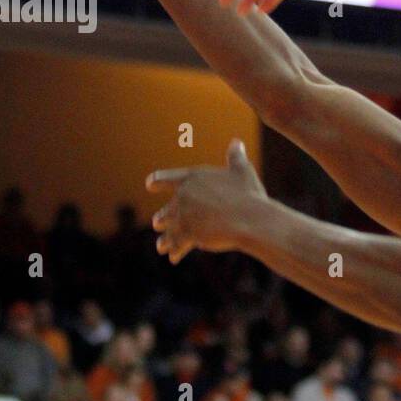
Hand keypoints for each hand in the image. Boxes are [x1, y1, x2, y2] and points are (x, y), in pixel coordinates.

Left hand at [146, 139, 269, 263]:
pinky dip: (175, 252)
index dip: (157, 181)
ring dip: (165, 239)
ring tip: (162, 246)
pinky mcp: (188, 235)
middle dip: (163, 218)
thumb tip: (236, 142)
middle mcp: (183, 196)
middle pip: (167, 210)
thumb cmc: (248, 194)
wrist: (251, 219)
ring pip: (169, 230)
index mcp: (193, 177)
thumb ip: (235, 157)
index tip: (150, 185)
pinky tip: (174, 258)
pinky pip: (177, 245)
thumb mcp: (242, 171)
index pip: (165, 178)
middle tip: (158, 223)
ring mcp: (184, 216)